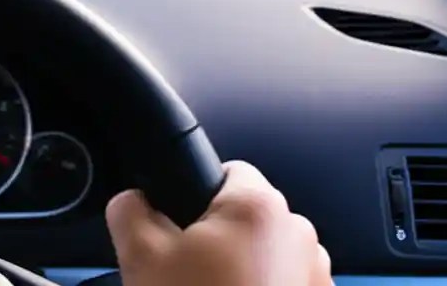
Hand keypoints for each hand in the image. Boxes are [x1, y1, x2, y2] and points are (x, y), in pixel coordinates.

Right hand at [107, 161, 331, 285]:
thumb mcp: (140, 258)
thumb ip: (130, 210)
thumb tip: (132, 200)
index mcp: (257, 207)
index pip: (225, 171)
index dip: (194, 197)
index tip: (179, 229)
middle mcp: (299, 234)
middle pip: (245, 217)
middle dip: (216, 240)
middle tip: (187, 275)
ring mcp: (317, 275)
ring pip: (266, 255)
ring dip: (242, 272)